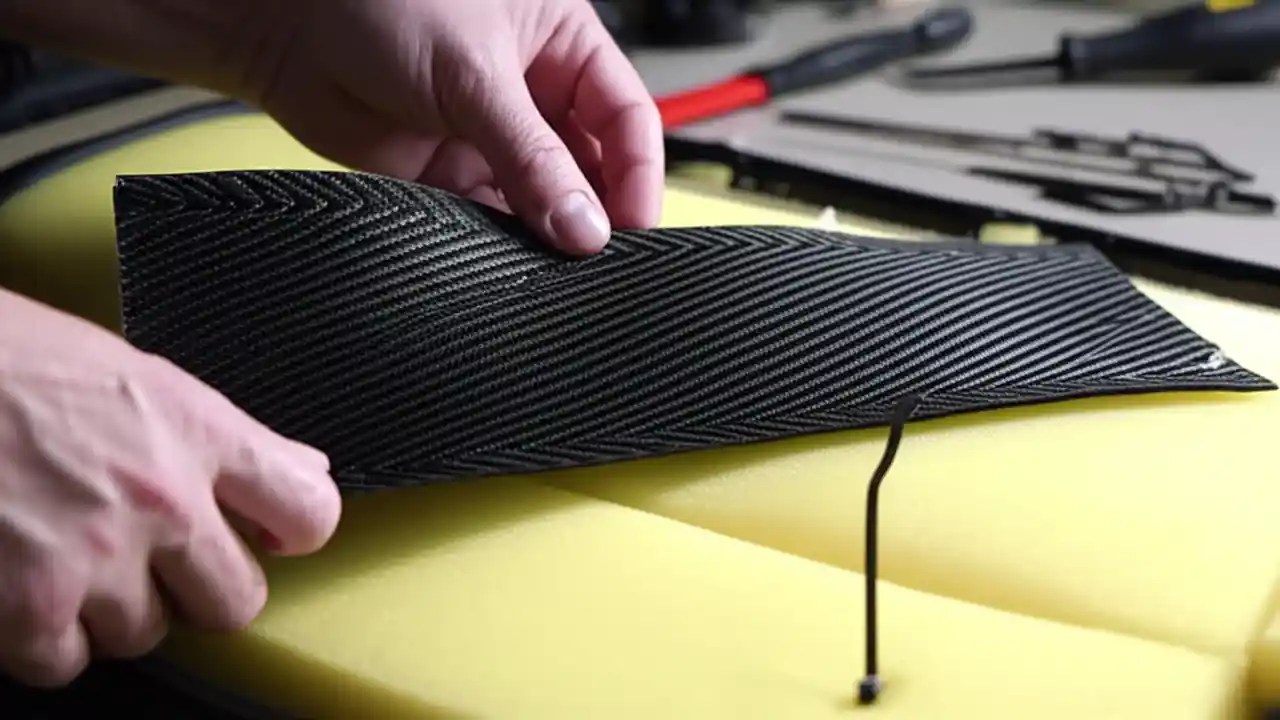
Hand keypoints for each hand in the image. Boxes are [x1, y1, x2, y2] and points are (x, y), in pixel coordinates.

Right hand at [0, 291, 340, 686]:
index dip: (294, 530)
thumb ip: (220, 434)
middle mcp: (161, 500)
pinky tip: (18, 586)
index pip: (310, 509)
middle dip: (198, 589)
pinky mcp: (26, 607)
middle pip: (237, 601)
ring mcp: (95, 558)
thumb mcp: (134, 373)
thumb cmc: (8, 358)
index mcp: (196, 430)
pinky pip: (65, 662)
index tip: (271, 535)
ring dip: (109, 610)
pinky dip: (42, 638)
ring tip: (63, 555)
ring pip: (146, 634)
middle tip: (153, 561)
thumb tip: (304, 470)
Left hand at [236, 0, 663, 254]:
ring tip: (555, 264)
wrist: (281, 24)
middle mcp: (531, 90)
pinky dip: (503, 240)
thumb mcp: (474, 72)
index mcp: (560, 42)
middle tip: (598, 255)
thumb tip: (585, 225)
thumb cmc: (377, 1)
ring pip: (542, 196)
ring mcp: (490, 134)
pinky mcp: (448, 172)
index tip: (634, 224)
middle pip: (590, 164)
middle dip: (597, 209)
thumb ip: (532, 156)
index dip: (637, 171)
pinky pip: (492, 216)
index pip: (625, 116)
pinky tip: (511, 258)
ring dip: (550, 231)